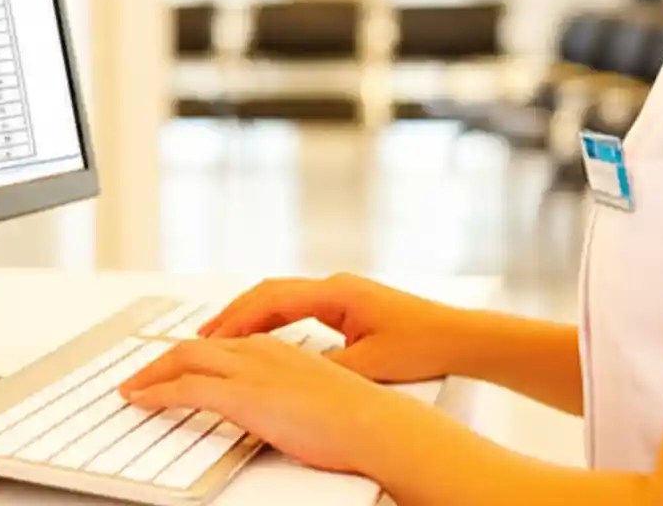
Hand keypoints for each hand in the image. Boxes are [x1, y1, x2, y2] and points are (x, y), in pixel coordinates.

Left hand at [118, 335, 431, 472]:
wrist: (373, 424)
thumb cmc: (356, 418)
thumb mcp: (314, 397)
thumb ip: (288, 396)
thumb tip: (278, 413)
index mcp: (277, 348)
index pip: (222, 344)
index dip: (192, 356)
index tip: (175, 367)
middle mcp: (259, 350)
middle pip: (194, 346)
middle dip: (161, 360)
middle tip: (141, 376)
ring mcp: (250, 370)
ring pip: (184, 359)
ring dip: (151, 373)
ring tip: (132, 387)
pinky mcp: (243, 395)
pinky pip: (185, 388)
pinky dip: (156, 392)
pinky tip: (141, 400)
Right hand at [198, 274, 467, 383]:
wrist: (460, 336)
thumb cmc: (424, 343)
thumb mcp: (367, 365)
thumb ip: (324, 369)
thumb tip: (287, 375)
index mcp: (337, 293)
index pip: (272, 299)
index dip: (237, 318)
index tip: (210, 336)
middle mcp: (336, 286)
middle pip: (271, 293)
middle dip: (234, 314)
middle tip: (202, 334)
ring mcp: (343, 294)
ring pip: (283, 298)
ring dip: (252, 316)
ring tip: (222, 335)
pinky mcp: (350, 305)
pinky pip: (299, 307)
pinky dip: (274, 321)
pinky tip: (262, 337)